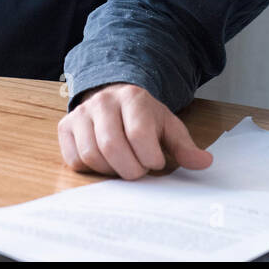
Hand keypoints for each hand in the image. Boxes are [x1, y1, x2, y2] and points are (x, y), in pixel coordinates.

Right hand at [57, 83, 212, 178]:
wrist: (113, 98)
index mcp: (133, 97)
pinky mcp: (65, 127)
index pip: (139, 135)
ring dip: (111, 170)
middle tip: (139, 168)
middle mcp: (103, 101)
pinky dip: (92, 169)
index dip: (150, 158)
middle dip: (129, 168)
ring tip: (123, 164)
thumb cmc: (142, 117)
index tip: (155, 161)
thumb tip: (204, 162)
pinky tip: (105, 162)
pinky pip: (74, 159)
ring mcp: (81, 113)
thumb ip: (184, 146)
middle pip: (111, 146)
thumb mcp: (167, 126)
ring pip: (91, 155)